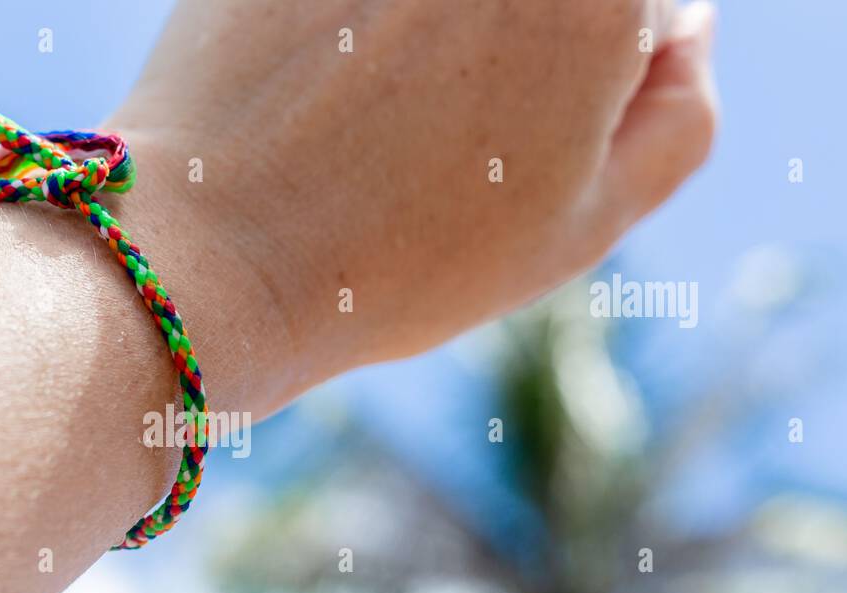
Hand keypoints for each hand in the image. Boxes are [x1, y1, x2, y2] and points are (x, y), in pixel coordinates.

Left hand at [110, 0, 717, 404]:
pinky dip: (351, 31)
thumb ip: (679, 113)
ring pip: (441, 6)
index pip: (643, 3)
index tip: (528, 128)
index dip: (595, 70)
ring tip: (370, 111)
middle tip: (444, 126)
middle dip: (517, 44)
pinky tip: (318, 83)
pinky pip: (355, 1)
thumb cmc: (401, 259)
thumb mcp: (587, 225)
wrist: (216, 255)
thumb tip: (683, 29)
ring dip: (427, 38)